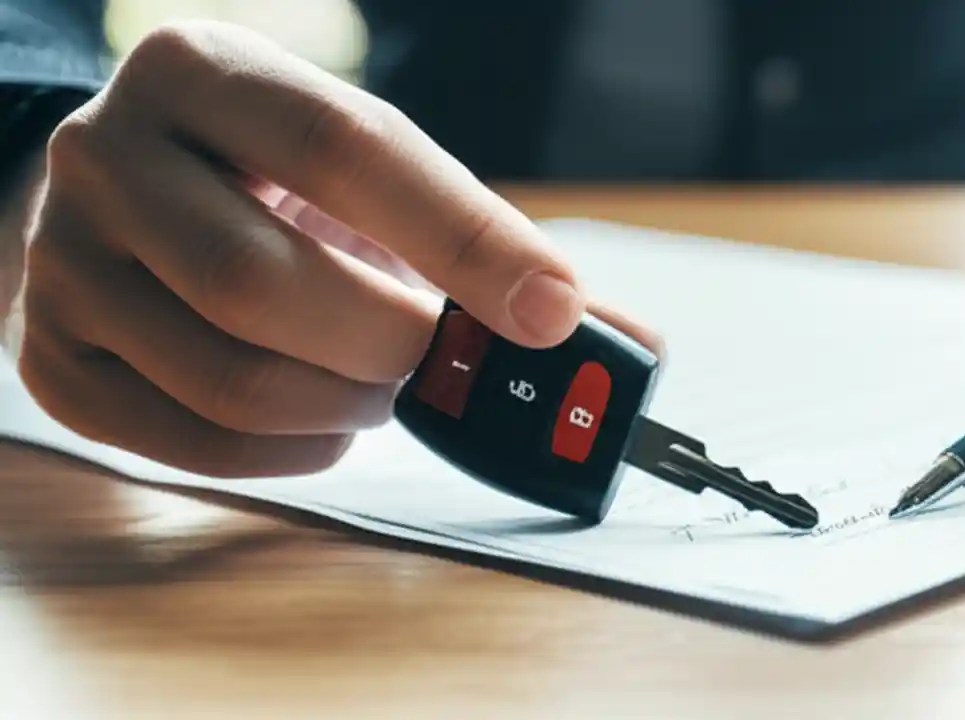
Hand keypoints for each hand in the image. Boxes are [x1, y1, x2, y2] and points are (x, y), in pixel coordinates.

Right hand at [11, 21, 658, 476]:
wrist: (127, 188)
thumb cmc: (268, 179)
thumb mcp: (361, 168)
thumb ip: (476, 238)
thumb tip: (617, 337)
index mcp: (204, 74)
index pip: (349, 153)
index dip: (464, 240)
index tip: (555, 311)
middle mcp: (109, 154)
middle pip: (265, 282)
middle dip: (390, 343)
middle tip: (439, 357)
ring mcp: (65, 262)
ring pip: (228, 375)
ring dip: (345, 403)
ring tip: (382, 382)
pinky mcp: (52, 358)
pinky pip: (188, 441)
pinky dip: (288, 451)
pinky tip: (327, 418)